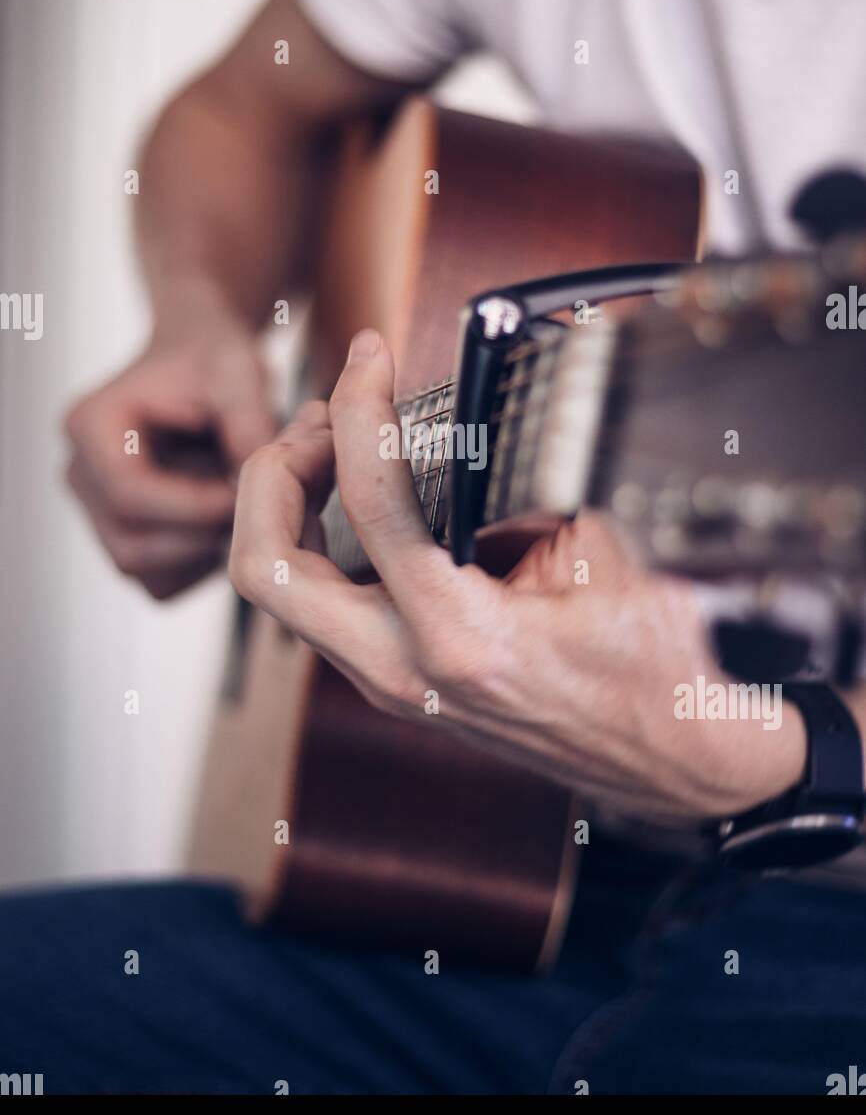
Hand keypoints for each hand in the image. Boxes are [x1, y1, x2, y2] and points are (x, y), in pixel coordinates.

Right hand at [65, 312, 275, 597]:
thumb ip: (251, 425)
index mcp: (90, 427)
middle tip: (257, 511)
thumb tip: (262, 488)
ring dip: (204, 554)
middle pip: (131, 544)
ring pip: (145, 571)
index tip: (246, 495)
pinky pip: (160, 582)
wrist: (201, 365)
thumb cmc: (216, 361)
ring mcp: (96, 514)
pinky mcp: (124, 540)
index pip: (128, 493)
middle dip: (202, 536)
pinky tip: (228, 523)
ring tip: (243, 509)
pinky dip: (201, 566)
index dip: (194, 506)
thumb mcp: (240, 374)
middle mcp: (80, 476)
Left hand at [229, 329, 807, 822]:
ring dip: (287, 503)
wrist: (682, 758)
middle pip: (264, 567)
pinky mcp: (400, 682)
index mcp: (465, 637)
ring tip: (332, 442)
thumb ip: (534, 482)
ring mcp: (395, 685)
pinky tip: (359, 494)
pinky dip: (317, 537)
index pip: (370, 500)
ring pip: (281, 591)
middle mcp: (407, 671)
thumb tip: (481, 403)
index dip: (357, 405)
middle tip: (321, 417)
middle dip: (273, 470)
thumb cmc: (664, 664)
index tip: (370, 356)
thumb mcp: (611, 552)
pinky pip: (320, 605)